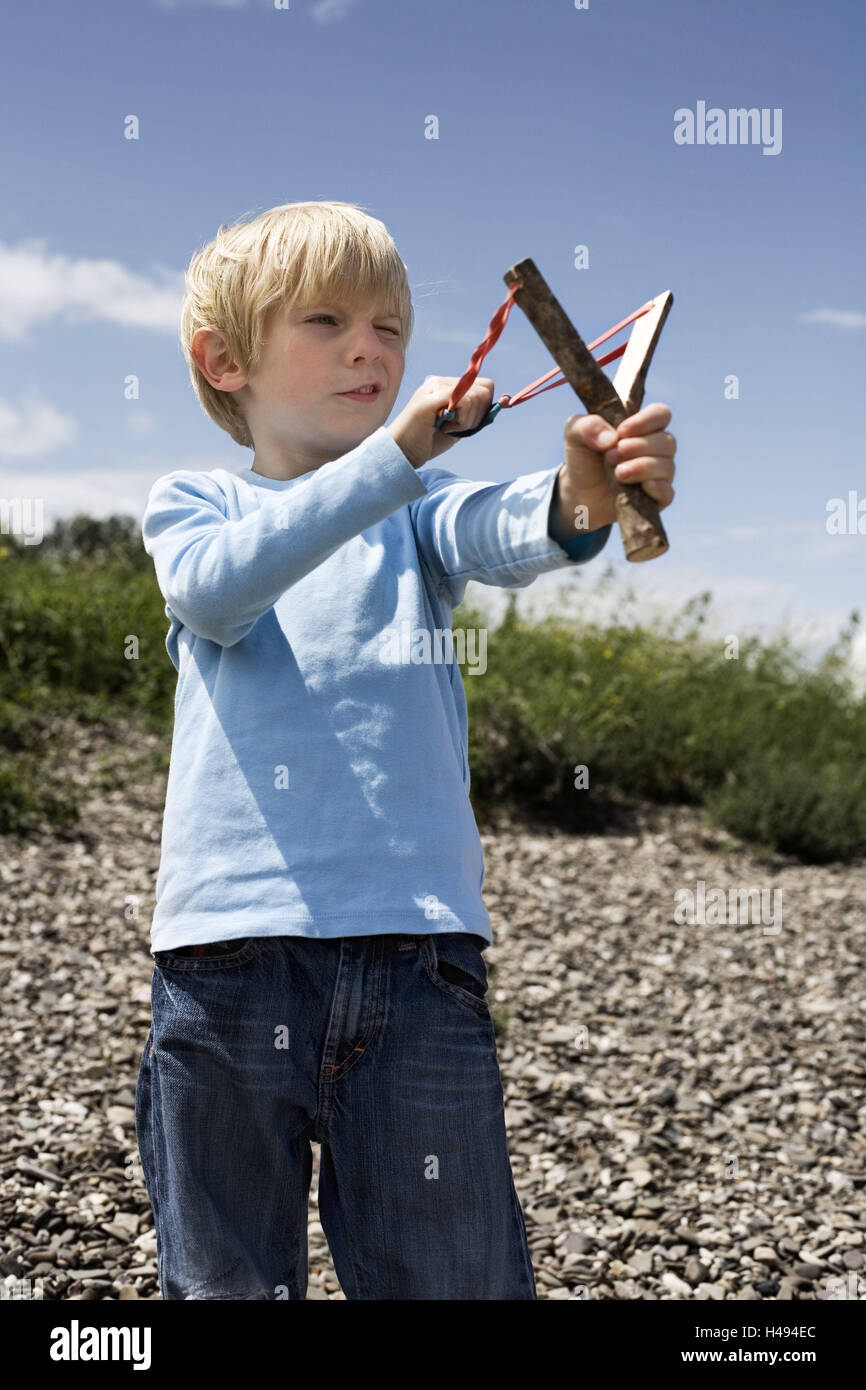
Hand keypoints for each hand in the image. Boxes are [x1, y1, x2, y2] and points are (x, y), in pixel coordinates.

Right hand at [387, 376, 494, 468]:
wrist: (402, 453)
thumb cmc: (428, 442)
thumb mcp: (459, 427)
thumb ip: (476, 414)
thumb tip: (503, 401)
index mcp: (447, 386)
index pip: (484, 386)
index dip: (485, 407)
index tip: (468, 424)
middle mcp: (440, 382)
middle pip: (485, 390)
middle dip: (477, 416)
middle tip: (456, 428)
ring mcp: (434, 388)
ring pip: (476, 396)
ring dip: (468, 420)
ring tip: (447, 428)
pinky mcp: (430, 398)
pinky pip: (463, 400)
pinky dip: (461, 420)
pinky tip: (444, 428)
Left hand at [553, 402, 676, 533]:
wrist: (578, 494)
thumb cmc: (583, 459)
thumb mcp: (575, 435)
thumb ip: (588, 426)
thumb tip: (612, 438)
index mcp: (642, 427)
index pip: (661, 414)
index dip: (646, 421)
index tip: (621, 432)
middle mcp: (656, 449)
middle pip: (667, 441)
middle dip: (638, 448)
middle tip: (610, 456)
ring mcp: (659, 474)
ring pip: (667, 466)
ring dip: (642, 467)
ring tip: (617, 474)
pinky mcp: (657, 498)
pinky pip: (668, 493)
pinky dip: (658, 488)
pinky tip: (643, 486)